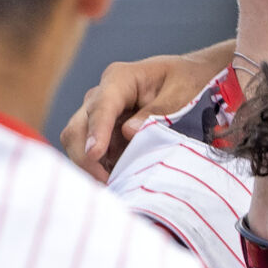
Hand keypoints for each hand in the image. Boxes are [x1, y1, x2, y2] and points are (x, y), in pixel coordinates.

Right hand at [59, 41, 233, 180]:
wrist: (190, 79)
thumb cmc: (187, 81)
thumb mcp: (181, 92)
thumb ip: (158, 111)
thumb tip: (129, 132)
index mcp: (120, 79)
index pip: (101, 106)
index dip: (96, 131)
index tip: (94, 154)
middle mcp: (101, 96)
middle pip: (77, 127)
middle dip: (85, 157)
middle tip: (106, 184)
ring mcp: (100, 117)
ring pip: (78, 144)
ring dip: (91, 168)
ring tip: (114, 189)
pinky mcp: (104, 135)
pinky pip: (93, 156)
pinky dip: (100, 171)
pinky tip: (117, 185)